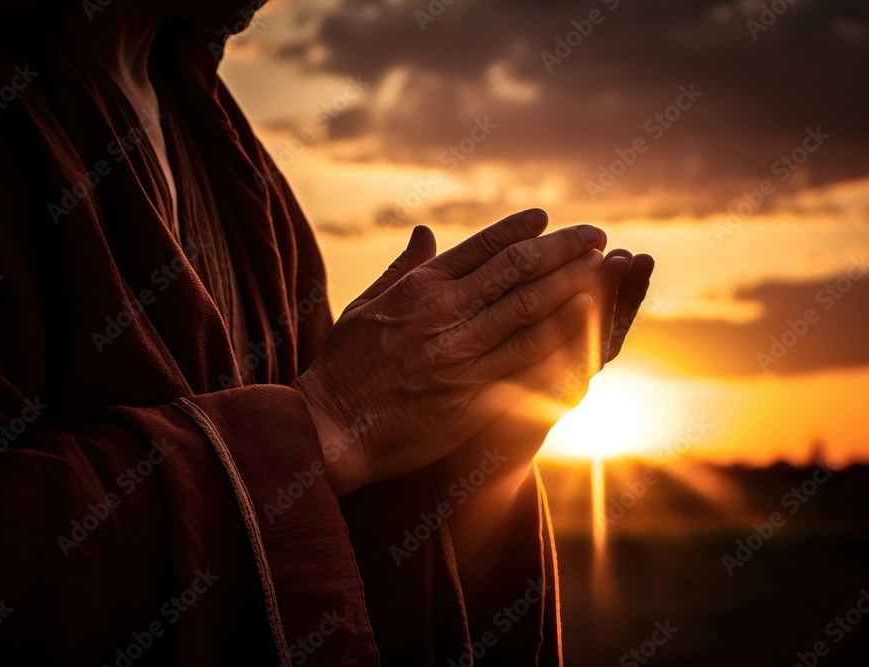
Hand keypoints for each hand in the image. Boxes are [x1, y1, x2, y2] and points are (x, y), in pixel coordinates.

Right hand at [293, 209, 620, 495]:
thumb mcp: (365, 305)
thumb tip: (425, 230)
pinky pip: (527, 358)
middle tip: (594, 236)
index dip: (519, 229)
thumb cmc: (343, 367)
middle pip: (516, 269)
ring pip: (530, 308)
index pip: (480, 248)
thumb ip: (403, 268)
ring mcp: (460, 353)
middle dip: (561, 248)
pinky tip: (587, 318)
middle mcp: (443, 313)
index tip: (546, 219)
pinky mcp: (472, 394)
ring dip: (572, 283)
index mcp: (418, 289)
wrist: (333, 427)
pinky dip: (561, 335)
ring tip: (601, 268)